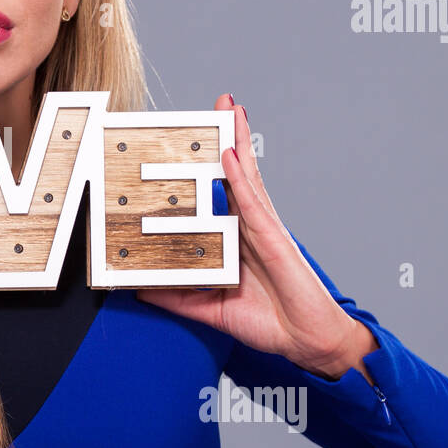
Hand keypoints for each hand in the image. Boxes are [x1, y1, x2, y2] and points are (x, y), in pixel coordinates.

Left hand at [136, 94, 373, 381]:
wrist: (307, 344)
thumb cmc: (270, 323)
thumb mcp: (209, 310)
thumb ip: (177, 298)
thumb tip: (140, 290)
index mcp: (238, 240)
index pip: (223, 194)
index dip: (213, 166)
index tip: (199, 137)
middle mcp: (252, 228)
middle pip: (238, 174)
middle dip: (230, 138)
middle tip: (221, 103)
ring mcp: (265, 230)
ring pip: (248, 178)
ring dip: (238, 142)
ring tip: (230, 109)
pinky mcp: (275, 240)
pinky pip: (254, 203)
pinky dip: (242, 177)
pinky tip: (232, 154)